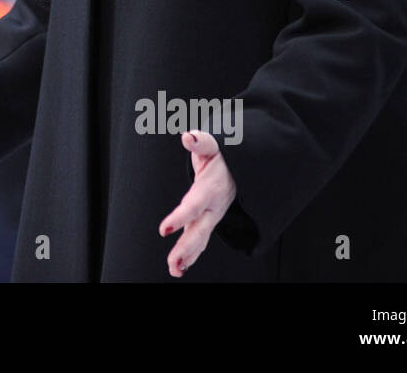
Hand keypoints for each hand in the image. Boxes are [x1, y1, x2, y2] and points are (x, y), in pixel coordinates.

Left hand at [158, 130, 236, 277]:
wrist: (241, 167)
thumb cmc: (223, 155)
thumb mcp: (214, 145)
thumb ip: (201, 142)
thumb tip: (188, 136)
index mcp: (212, 188)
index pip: (194, 204)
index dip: (180, 217)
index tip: (164, 229)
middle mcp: (213, 206)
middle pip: (199, 229)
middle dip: (186, 247)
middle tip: (172, 262)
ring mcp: (212, 215)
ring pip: (200, 238)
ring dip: (188, 256)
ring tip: (174, 270)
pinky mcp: (208, 220)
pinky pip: (200, 239)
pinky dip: (191, 255)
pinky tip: (179, 267)